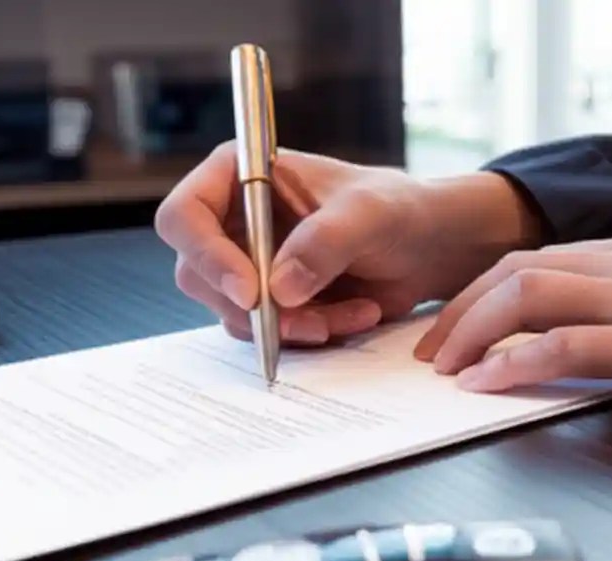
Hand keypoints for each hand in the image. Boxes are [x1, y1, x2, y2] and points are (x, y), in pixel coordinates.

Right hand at [155, 143, 538, 343]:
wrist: (427, 247)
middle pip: (197, 274)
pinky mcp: (270, 302)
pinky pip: (267, 333)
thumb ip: (325, 241)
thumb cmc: (398, 209)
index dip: (206, 255)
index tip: (250, 291)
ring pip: (234, 312)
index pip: (184, 216)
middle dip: (252, 306)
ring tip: (349, 312)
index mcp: (240, 175)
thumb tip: (279, 289)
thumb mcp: (369, 213)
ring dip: (289, 325)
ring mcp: (247, 264)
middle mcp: (232, 221)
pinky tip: (353, 316)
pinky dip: (308, 334)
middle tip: (303, 319)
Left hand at [415, 234, 611, 415]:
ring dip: (469, 332)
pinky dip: (512, 362)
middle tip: (426, 351)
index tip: (451, 324)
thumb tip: (589, 339)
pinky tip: (483, 385)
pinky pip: (563, 345)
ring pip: (526, 295)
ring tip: (439, 370)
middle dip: (458, 309)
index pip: (535, 259)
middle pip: (514, 271)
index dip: (480, 292)